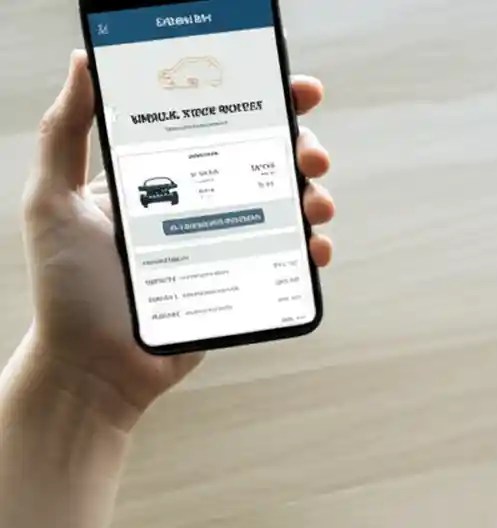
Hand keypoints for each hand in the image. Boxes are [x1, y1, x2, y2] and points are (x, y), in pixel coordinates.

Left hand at [19, 50, 336, 428]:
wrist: (95, 370)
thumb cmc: (66, 289)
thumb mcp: (52, 200)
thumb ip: (65, 131)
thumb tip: (85, 62)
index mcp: (161, 174)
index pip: (217, 123)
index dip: (264, 101)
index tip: (299, 90)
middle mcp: (198, 203)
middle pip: (265, 160)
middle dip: (301, 147)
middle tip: (311, 155)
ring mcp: (226, 243)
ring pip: (287, 206)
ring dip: (314, 196)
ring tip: (317, 205)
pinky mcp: (244, 282)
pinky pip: (290, 259)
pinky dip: (312, 249)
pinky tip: (314, 249)